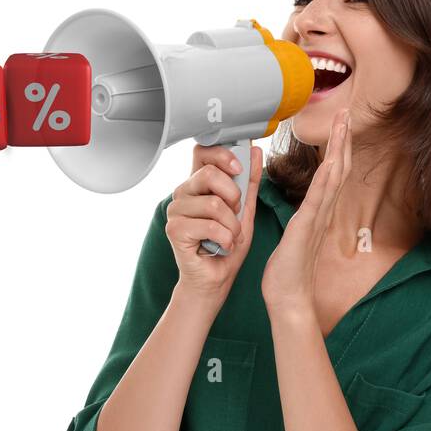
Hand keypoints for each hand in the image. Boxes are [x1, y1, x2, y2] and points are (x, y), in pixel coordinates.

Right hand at [165, 143, 261, 301]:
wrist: (216, 279)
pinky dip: (225, 238)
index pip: (202, 151)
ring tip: (229, 237)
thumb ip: (249, 181)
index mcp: (198, 183)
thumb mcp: (245, 210)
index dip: (222, 155)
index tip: (238, 169)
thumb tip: (256, 151)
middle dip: (233, 196)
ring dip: (231, 225)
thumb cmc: (226, 245)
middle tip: (235, 215)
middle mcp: (183, 193)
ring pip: (213, 204)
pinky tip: (222, 246)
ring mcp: (175, 211)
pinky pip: (209, 225)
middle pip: (209, 173)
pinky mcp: (174, 230)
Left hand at [261, 109, 351, 317]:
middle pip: (338, 168)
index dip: (336, 148)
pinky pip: (319, 199)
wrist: (289, 298)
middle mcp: (322, 212)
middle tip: (346, 111)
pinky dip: (326, 179)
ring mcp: (317, 219)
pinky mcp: (307, 228)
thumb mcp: (294, 236)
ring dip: (338, 148)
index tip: (338, 124)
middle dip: (342, 139)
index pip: (330, 174)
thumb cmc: (288, 271)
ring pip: (333, 177)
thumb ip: (302, 220)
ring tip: (342, 122)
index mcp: (317, 212)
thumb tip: (304, 211)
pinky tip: (331, 161)